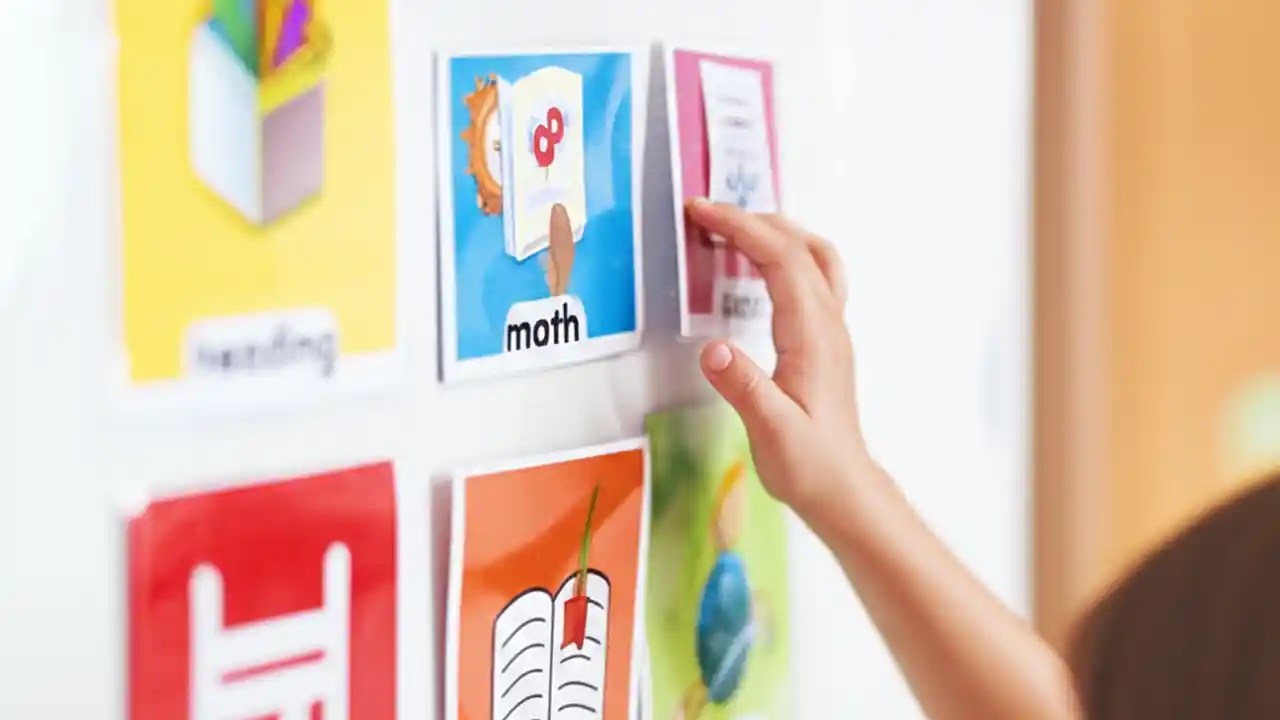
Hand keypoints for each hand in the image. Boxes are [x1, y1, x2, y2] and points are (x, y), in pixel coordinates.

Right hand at [687, 199, 870, 514]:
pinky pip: (812, 278)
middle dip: (750, 219)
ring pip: (812, 256)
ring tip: (731, 227)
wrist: (842, 489)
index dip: (740, 226)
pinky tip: (759, 267)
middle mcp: (828, 323)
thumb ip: (743, 387)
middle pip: (797, 245)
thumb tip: (712, 348)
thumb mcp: (771, 430)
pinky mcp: (825, 342)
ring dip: (774, 232)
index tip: (701, 211)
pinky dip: (784, 255)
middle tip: (703, 212)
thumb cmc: (808, 465)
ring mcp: (831, 330)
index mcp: (813, 334)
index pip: (780, 258)